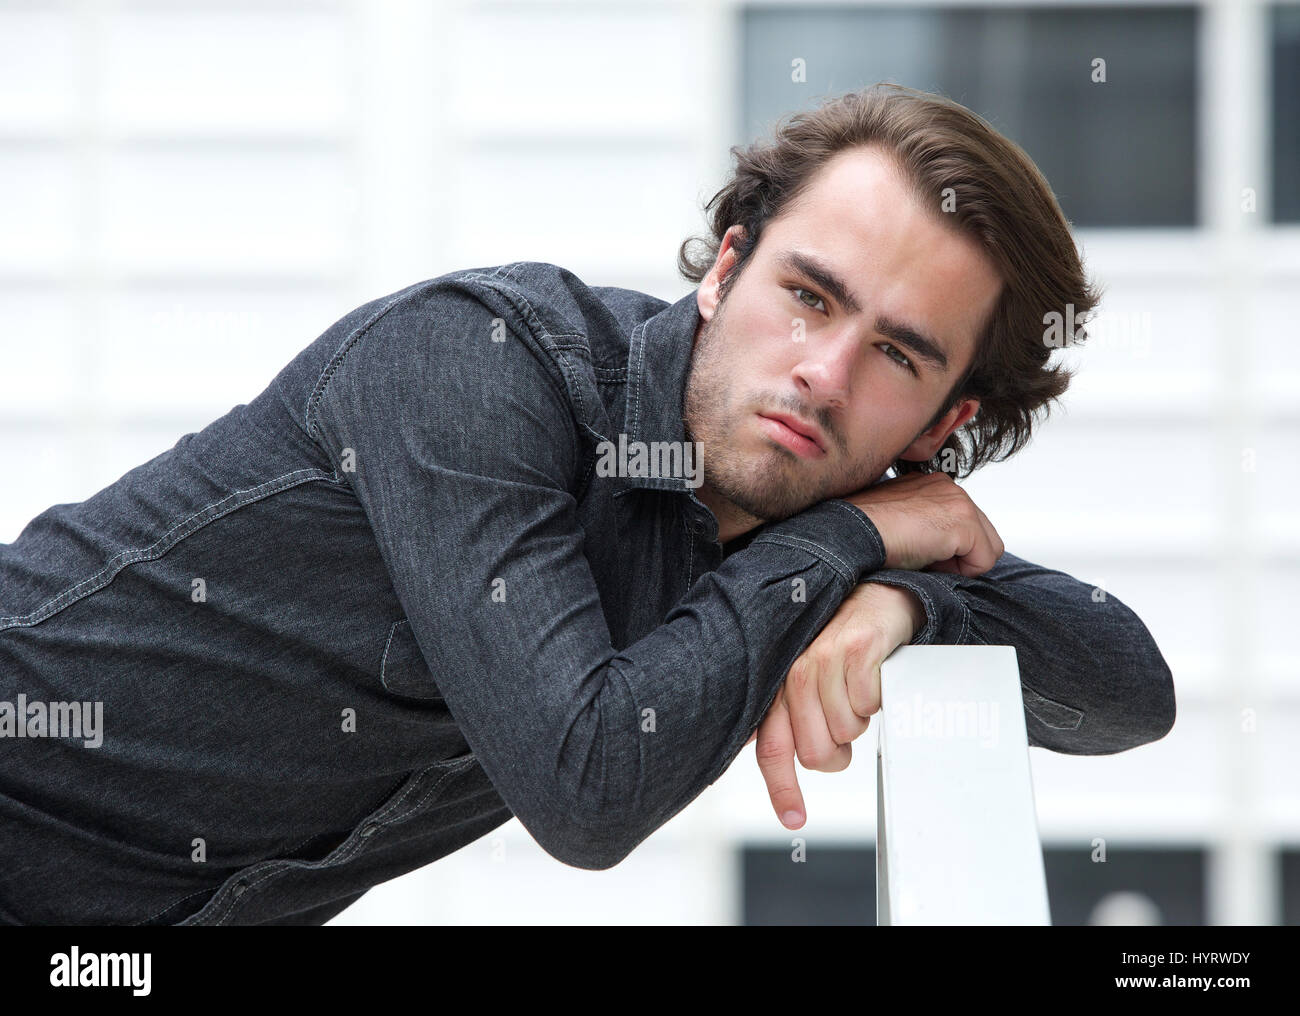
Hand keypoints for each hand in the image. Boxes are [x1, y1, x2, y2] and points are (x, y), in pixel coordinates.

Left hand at [746, 581, 925, 828]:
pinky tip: (874, 674)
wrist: (880, 599)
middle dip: (840, 749)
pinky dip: (880, 698)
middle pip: (817, 753)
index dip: (783, 790)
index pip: (772, 750)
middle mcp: (795, 673)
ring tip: (859, 689)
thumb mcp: (812, 680)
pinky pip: (870, 704)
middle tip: (848, 721)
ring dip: (862, 719)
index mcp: (779, 687)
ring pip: (847, 732)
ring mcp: (823, 658)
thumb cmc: (845, 644)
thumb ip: (792, 718)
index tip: (794, 820)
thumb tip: (776, 759)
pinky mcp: (856, 648)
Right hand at [842, 471, 1003, 575]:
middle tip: (923, 558)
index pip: (963, 522)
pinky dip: (961, 572)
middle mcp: (948, 487)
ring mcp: (959, 503)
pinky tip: (930, 562)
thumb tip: (936, 549)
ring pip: (988, 549)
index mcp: (931, 484)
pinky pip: (983, 561)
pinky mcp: (964, 524)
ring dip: (960, 564)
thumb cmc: (863, 531)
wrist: (851, 532)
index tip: (919, 550)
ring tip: (925, 560)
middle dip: (958, 555)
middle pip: (982, 535)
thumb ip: (922, 526)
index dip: (946, 547)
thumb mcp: (897, 522)